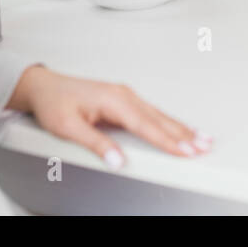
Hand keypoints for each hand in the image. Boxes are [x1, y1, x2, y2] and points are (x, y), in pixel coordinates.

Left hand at [8, 66, 210, 169]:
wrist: (43, 86)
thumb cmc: (54, 103)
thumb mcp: (68, 128)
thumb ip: (96, 144)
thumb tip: (118, 160)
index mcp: (113, 99)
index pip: (146, 125)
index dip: (168, 140)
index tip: (185, 151)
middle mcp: (123, 94)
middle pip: (159, 118)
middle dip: (184, 134)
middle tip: (204, 147)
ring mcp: (125, 95)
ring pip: (158, 114)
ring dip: (180, 128)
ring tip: (201, 138)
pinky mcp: (123, 99)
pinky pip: (151, 112)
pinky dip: (168, 121)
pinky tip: (178, 128)